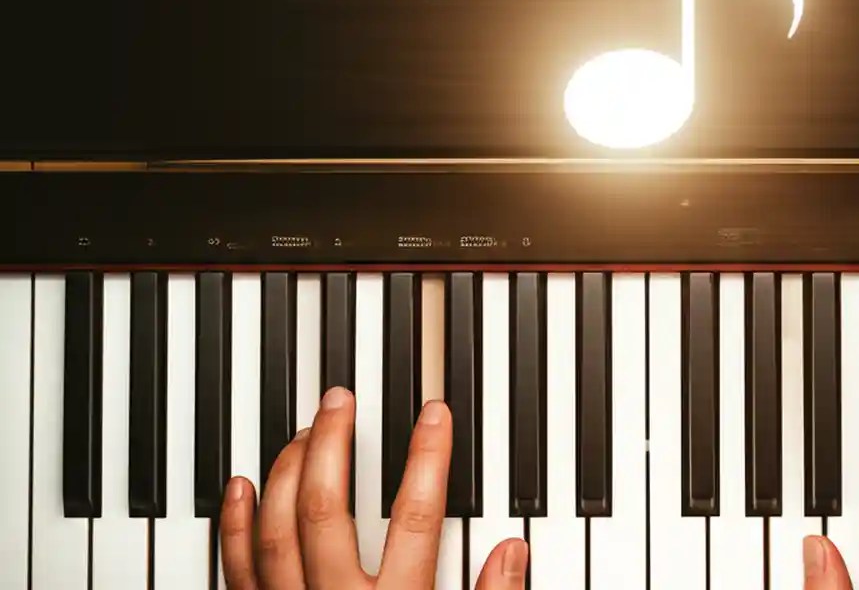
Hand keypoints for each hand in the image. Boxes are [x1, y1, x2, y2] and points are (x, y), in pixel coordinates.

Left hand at [219, 388, 526, 589]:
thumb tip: (511, 553)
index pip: (417, 519)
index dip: (427, 458)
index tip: (433, 414)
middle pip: (326, 511)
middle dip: (331, 444)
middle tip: (339, 398)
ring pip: (275, 531)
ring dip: (285, 471)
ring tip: (302, 428)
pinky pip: (237, 571)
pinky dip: (235, 525)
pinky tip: (242, 483)